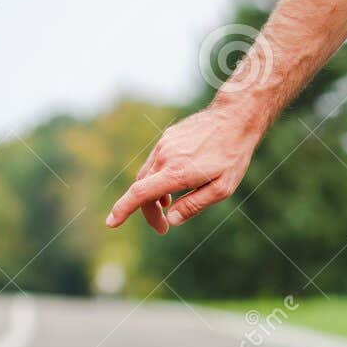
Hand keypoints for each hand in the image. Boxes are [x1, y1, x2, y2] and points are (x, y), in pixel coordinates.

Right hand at [105, 103, 263, 232]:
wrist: (235, 118)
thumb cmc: (232, 156)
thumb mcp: (221, 189)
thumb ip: (195, 205)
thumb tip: (172, 219)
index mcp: (176, 173)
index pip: (140, 194)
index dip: (123, 210)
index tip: (111, 223)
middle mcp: (165, 157)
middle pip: (142, 189)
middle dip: (148, 211)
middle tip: (162, 228)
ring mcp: (165, 145)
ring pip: (147, 175)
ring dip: (152, 195)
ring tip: (167, 207)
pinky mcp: (168, 138)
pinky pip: (155, 162)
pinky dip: (156, 178)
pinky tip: (170, 186)